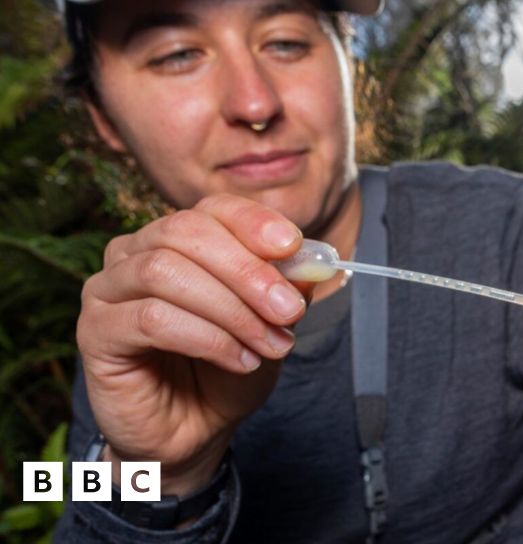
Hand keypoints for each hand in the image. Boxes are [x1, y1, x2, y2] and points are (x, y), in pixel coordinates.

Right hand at [77, 194, 311, 494]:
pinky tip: (238, 359)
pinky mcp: (95, 331)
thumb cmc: (227, 369)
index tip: (293, 247)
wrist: (195, 431)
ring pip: (165, 271)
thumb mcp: (270, 324)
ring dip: (230, 309)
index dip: (254, 222)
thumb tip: (309, 262)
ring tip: (269, 344)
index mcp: (178, 240)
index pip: (212, 209)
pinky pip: (151, 318)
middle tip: (290, 311)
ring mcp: (108, 290)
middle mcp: (135, 253)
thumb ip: (286, 289)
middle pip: (186, 232)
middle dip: (248, 271)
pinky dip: (207, 337)